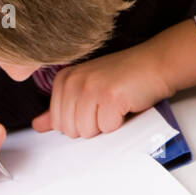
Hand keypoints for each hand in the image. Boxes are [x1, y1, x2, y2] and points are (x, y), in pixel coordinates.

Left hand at [32, 41, 173, 137]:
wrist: (157, 63)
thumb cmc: (127, 75)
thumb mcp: (89, 88)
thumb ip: (61, 107)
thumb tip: (38, 125)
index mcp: (64, 79)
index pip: (57, 122)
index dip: (80, 120)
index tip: (95, 104)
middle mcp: (74, 81)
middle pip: (70, 129)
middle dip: (92, 125)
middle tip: (107, 105)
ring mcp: (90, 88)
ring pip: (86, 131)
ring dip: (105, 124)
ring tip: (115, 104)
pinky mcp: (109, 97)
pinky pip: (106, 128)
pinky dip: (119, 122)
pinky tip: (125, 104)